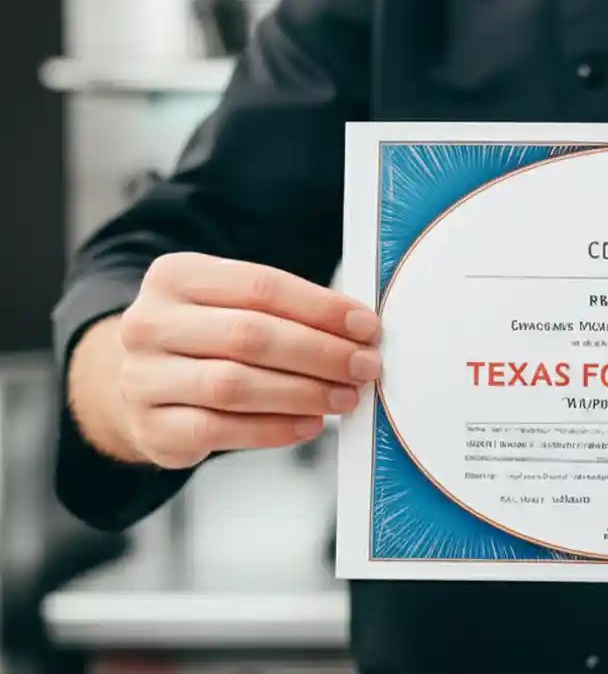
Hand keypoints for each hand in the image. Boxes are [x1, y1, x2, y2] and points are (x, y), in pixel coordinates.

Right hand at [95, 253, 380, 468]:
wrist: (142, 383)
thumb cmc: (204, 340)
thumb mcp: (231, 305)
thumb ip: (286, 310)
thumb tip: (358, 330)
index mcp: (176, 276)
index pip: (260, 286)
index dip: (321, 307)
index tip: (366, 326)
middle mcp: (150, 323)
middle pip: (250, 336)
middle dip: (320, 353)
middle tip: (363, 366)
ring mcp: (143, 377)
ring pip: (234, 385)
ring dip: (303, 393)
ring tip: (345, 397)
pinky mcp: (151, 427)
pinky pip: (220, 430)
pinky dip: (274, 429)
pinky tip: (309, 423)